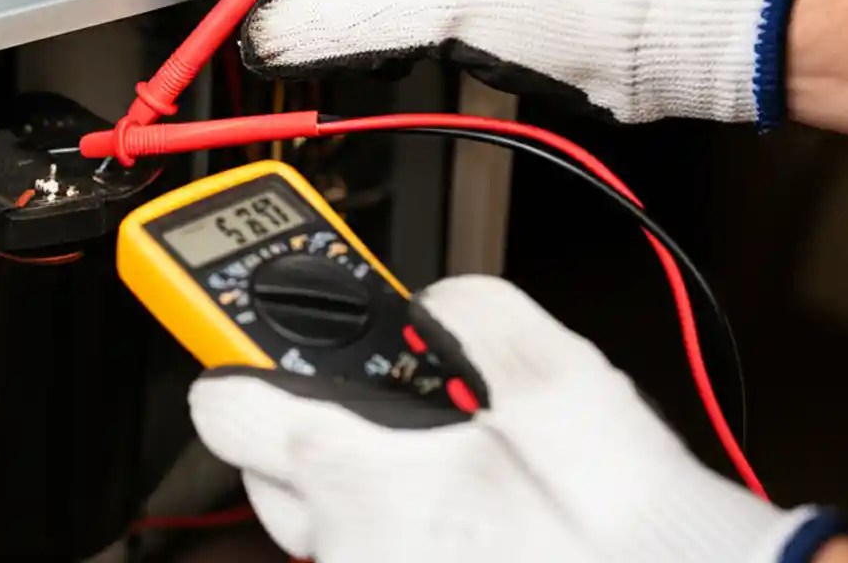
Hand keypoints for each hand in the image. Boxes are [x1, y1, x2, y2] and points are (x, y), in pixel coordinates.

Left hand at [190, 276, 829, 562]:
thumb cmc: (621, 523)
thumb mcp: (555, 375)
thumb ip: (470, 312)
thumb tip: (435, 309)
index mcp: (354, 474)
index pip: (225, 406)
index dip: (233, 362)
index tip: (238, 341)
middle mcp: (344, 545)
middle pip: (270, 468)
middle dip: (306, 425)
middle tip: (364, 397)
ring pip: (324, 522)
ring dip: (358, 484)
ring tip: (440, 463)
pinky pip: (374, 557)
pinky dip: (397, 530)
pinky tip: (462, 517)